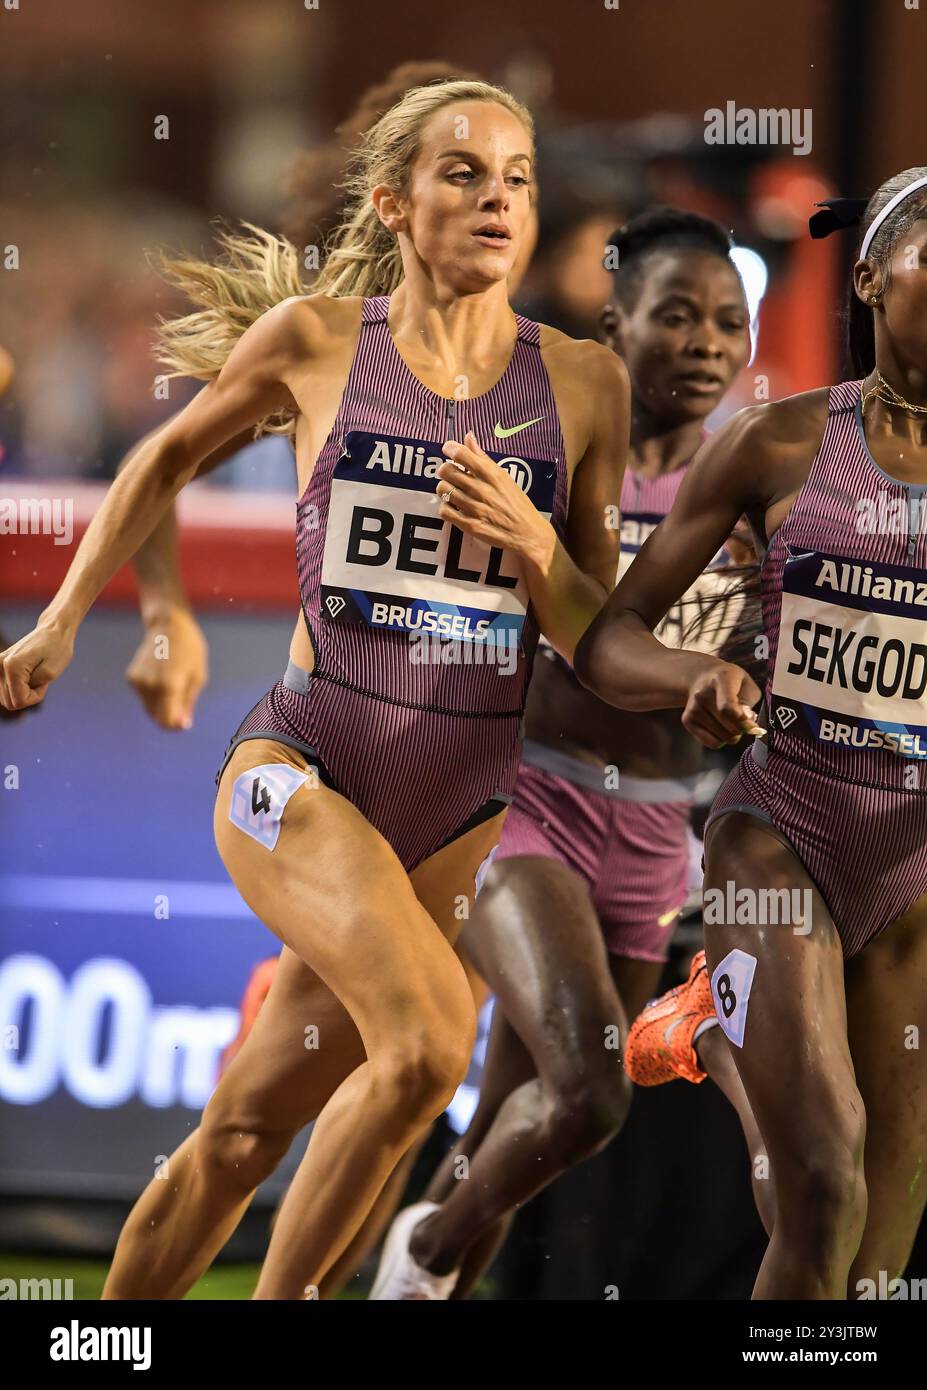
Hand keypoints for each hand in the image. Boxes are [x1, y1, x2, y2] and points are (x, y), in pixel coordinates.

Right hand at [0, 618, 74, 711]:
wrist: (53, 630)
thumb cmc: (57, 649)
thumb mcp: (51, 673)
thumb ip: (31, 689)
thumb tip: (13, 697)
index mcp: (12, 667)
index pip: (18, 701)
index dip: (36, 697)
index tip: (45, 682)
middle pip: (10, 702)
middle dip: (28, 696)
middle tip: (40, 679)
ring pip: (6, 698)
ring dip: (22, 692)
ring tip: (35, 676)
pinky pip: (6, 690)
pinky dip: (18, 688)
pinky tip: (28, 677)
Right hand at [125, 606, 208, 729]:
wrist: (168, 626)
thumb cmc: (190, 650)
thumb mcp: (198, 677)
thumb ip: (188, 703)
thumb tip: (182, 725)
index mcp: (170, 685)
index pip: (166, 721)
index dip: (175, 727)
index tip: (183, 723)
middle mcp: (150, 685)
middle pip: (156, 717)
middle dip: (169, 717)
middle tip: (182, 706)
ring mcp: (138, 681)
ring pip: (149, 708)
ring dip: (161, 705)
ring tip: (174, 683)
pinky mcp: (131, 677)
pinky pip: (144, 696)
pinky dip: (153, 693)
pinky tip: (161, 676)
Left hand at [436, 430, 554, 571]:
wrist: (527, 533)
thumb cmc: (517, 503)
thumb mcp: (504, 477)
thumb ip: (483, 458)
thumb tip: (468, 437)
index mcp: (492, 475)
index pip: (462, 454)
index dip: (450, 448)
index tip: (448, 449)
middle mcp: (482, 490)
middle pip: (447, 470)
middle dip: (445, 469)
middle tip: (451, 473)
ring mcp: (475, 508)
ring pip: (443, 490)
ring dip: (444, 488)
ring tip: (452, 490)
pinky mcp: (470, 525)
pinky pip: (444, 511)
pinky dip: (445, 507)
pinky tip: (453, 506)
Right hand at [682, 659, 763, 748]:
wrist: (702, 678)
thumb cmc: (731, 682)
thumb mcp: (747, 685)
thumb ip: (749, 703)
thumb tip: (746, 725)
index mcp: (721, 679)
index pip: (727, 707)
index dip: (741, 721)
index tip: (751, 725)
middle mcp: (702, 693)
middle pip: (728, 726)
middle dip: (742, 729)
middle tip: (743, 721)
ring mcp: (693, 708)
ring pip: (723, 738)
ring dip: (732, 734)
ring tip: (730, 721)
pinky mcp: (687, 721)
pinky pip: (712, 743)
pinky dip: (721, 740)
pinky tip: (721, 727)